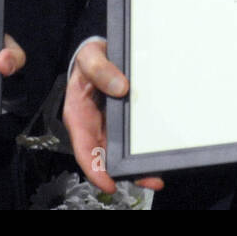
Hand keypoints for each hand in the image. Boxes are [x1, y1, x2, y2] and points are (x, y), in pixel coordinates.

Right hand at [62, 40, 161, 194]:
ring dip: (137, 166)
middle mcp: (93, 127)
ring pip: (120, 154)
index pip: (84, 149)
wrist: (100, 53)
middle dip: (124, 172)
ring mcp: (108, 128)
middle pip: (105, 158)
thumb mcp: (89, 57)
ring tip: (157, 175)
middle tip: (148, 178)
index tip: (109, 182)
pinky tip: (158, 156)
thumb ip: (100, 69)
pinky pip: (131, 141)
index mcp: (78, 116)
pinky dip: (143, 151)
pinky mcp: (123, 124)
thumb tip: (120, 87)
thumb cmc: (89, 58)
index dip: (95, 169)